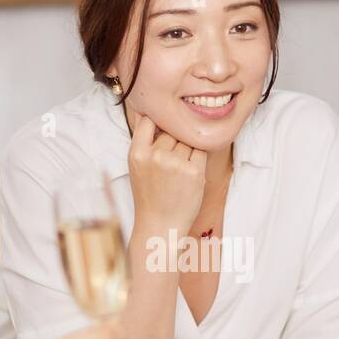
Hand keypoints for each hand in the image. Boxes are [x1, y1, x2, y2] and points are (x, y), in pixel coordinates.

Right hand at [125, 103, 206, 234]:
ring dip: (188, 150)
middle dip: (175, 140)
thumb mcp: (137, 166)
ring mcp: (176, 164)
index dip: (159, 122)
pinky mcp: (194, 172)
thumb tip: (152, 112)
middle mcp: (155, 155)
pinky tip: (189, 174)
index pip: (150, 119)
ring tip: (178, 171)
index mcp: (137, 153)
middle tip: (171, 163)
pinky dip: (198, 159)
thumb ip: (143, 140)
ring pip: (188, 140)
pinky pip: (201, 151)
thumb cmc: (150, 195)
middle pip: (173, 130)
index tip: (162, 131)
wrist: (160, 226)